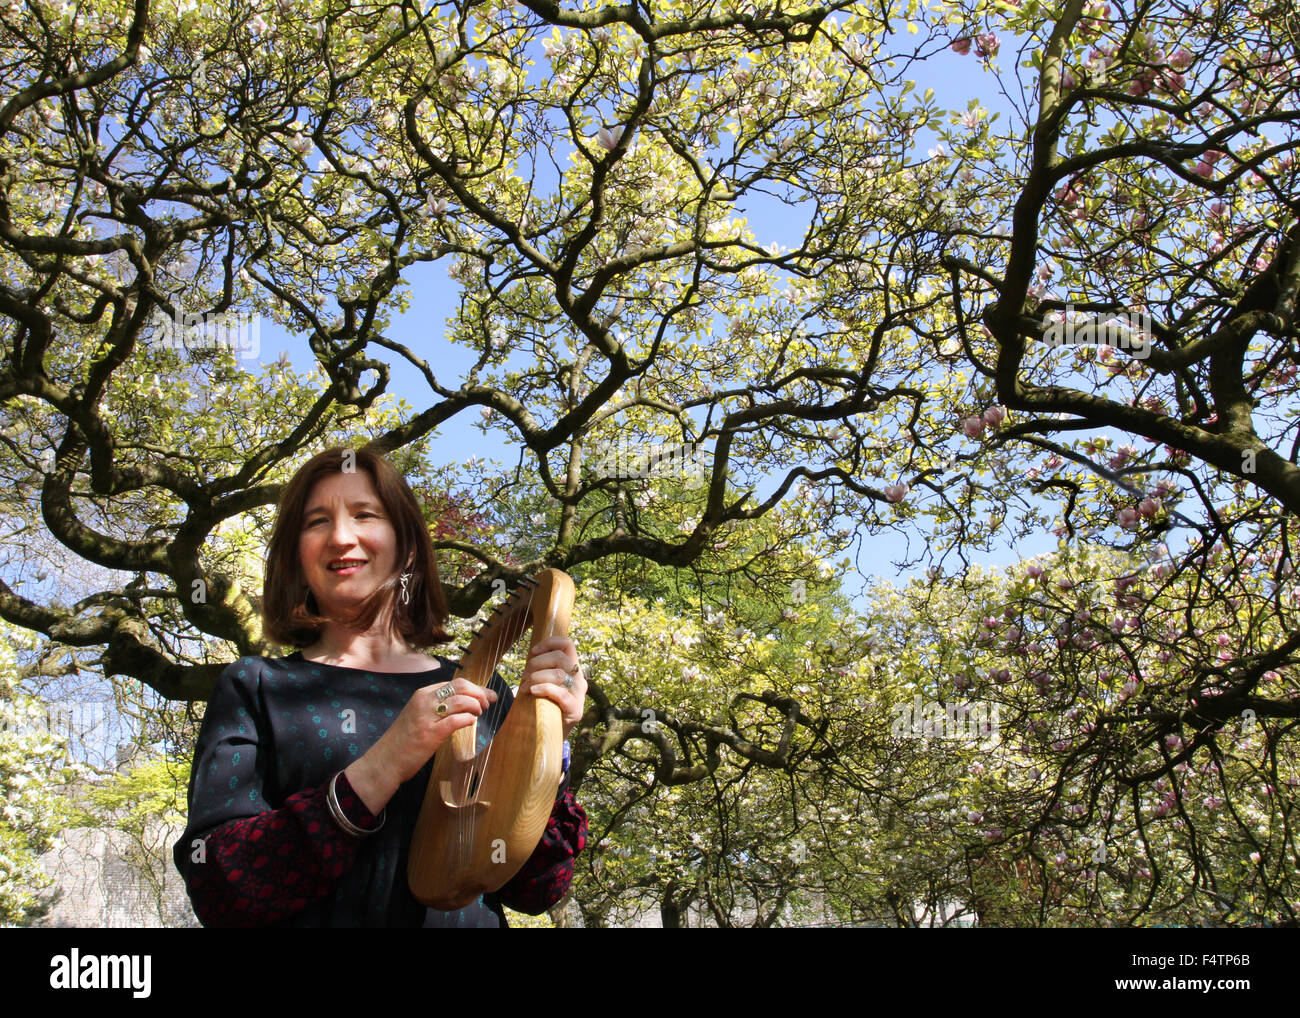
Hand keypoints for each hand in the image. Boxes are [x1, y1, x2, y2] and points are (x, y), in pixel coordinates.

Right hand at [346, 677, 496, 812]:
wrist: (385, 761)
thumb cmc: (404, 741)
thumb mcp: (418, 715)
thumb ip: (436, 707)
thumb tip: (463, 704)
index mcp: (422, 695)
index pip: (455, 683)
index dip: (475, 687)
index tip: (486, 695)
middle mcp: (424, 701)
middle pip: (460, 686)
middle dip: (480, 693)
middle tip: (488, 703)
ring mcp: (427, 717)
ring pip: (460, 701)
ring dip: (476, 706)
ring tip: (479, 714)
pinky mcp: (430, 734)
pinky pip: (456, 720)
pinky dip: (468, 719)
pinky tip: (471, 722)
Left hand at [518, 636, 586, 738]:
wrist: (551, 735)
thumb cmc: (544, 704)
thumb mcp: (545, 681)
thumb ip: (543, 667)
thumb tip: (532, 653)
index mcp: (573, 668)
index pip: (568, 644)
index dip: (550, 643)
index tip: (533, 651)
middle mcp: (579, 679)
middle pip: (560, 657)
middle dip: (537, 663)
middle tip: (524, 676)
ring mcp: (579, 694)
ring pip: (558, 674)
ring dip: (536, 677)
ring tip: (524, 687)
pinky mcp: (575, 709)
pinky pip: (560, 693)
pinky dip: (544, 688)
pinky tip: (532, 691)